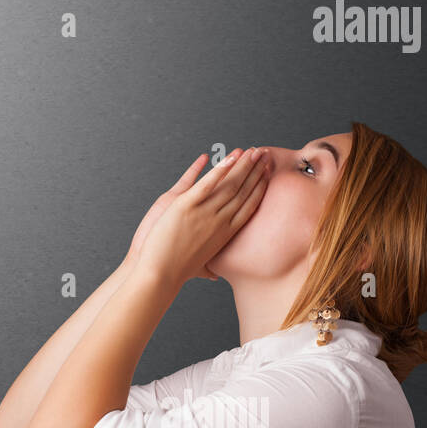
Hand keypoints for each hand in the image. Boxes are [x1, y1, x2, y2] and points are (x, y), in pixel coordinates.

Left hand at [134, 147, 271, 289]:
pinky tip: (230, 157)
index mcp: (226, 234)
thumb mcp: (197, 269)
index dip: (260, 187)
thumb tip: (214, 277)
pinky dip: (218, 169)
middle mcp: (221, 222)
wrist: (159, 275)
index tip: (267, 173)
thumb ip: (208, 270)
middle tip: (264, 154)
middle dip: (255, 170)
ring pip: (229, 184)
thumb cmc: (176, 272)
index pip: (250, 205)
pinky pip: (206, 184)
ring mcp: (204, 213)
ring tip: (253, 150)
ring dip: (242, 165)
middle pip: (243, 191)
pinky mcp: (185, 206)